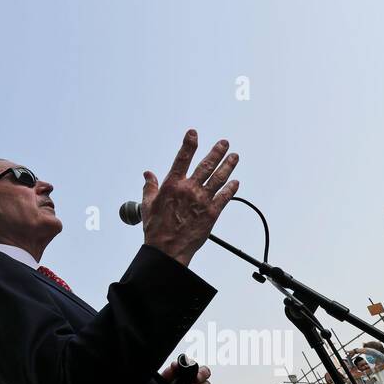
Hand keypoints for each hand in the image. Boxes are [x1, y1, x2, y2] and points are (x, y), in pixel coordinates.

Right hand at [141, 130, 239, 265]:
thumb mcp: (147, 205)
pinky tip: (235, 183)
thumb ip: (149, 187)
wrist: (167, 249)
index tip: (193, 133)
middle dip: (217, 152)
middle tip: (224, 143)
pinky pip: (225, 197)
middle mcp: (189, 190)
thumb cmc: (156, 228)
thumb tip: (148, 174)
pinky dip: (231, 189)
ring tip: (234, 157)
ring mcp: (202, 201)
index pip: (182, 158)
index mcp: (172, 185)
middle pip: (206, 165)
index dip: (188, 144)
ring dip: (228, 166)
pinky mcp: (212, 213)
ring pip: (219, 178)